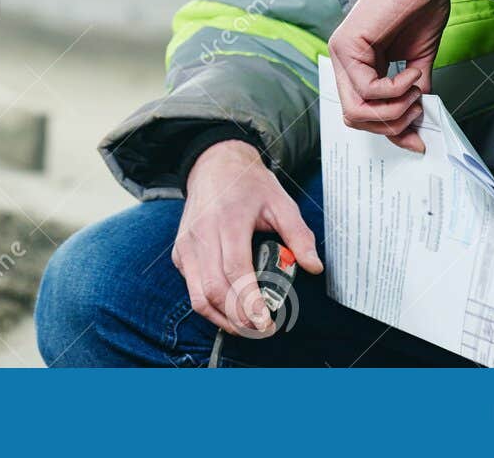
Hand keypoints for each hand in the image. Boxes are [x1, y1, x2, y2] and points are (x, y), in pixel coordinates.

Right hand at [174, 139, 322, 336]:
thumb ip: (298, 235)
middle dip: (238, 318)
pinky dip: (209, 305)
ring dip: (221, 319)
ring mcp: (187, 245)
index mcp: (228, 220)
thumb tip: (314, 267)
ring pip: (197, 295)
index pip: (235, 269)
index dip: (249, 301)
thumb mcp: (281, 202)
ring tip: (246, 328)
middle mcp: (202, 234)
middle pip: (214, 289)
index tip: (265, 321)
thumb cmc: (249, 184)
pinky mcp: (180, 252)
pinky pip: (191, 287)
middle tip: (262, 329)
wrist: (214, 165)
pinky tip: (229, 311)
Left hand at [328, 0, 451, 151]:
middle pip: (354, 118)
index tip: (417, 138)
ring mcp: (341, 52)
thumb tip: (418, 128)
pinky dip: (396, 89)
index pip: (360, 113)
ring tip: (416, 88)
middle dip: (391, 124)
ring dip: (395, 109)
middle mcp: (342, 59)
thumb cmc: (421, 7)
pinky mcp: (347, 45)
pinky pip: (368, 90)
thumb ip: (412, 94)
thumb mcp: (418, 63)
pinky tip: (411, 72)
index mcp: (356, 64)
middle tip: (417, 106)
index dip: (389, 131)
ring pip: (357, 110)